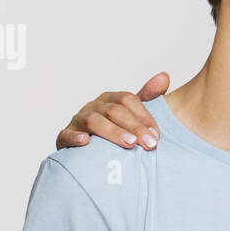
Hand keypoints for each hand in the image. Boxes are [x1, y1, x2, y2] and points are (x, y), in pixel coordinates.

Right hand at [55, 72, 169, 150]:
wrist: (86, 154)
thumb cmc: (114, 132)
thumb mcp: (132, 115)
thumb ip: (148, 97)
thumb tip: (165, 76)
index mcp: (110, 100)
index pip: (127, 100)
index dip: (143, 115)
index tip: (157, 134)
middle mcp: (93, 106)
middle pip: (113, 110)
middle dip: (134, 126)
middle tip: (150, 143)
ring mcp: (78, 120)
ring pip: (93, 121)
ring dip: (112, 132)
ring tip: (129, 143)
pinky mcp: (64, 137)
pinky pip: (67, 135)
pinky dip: (75, 137)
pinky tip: (86, 142)